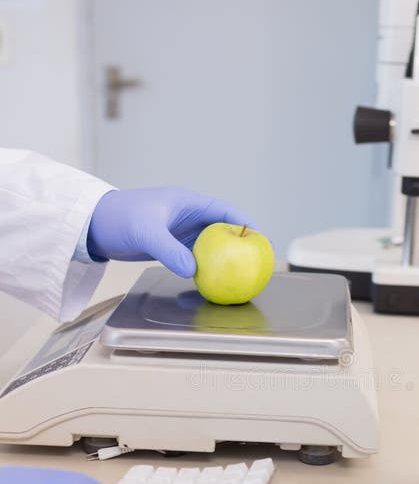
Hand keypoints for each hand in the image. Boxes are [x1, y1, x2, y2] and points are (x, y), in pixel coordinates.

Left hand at [87, 187, 252, 277]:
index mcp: (186, 203)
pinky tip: (212, 281)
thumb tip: (193, 271)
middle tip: (255, 260)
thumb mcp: (146, 232)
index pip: (223, 211)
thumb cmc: (118, 218)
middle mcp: (186, 216)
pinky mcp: (170, 246)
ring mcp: (178, 232)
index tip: (260, 237)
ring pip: (208, 245)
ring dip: (223, 258)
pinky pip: (194, 257)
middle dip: (239, 243)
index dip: (244, 223)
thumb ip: (170, 251)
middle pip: (221, 229)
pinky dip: (205, 267)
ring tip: (239, 274)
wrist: (94, 226)